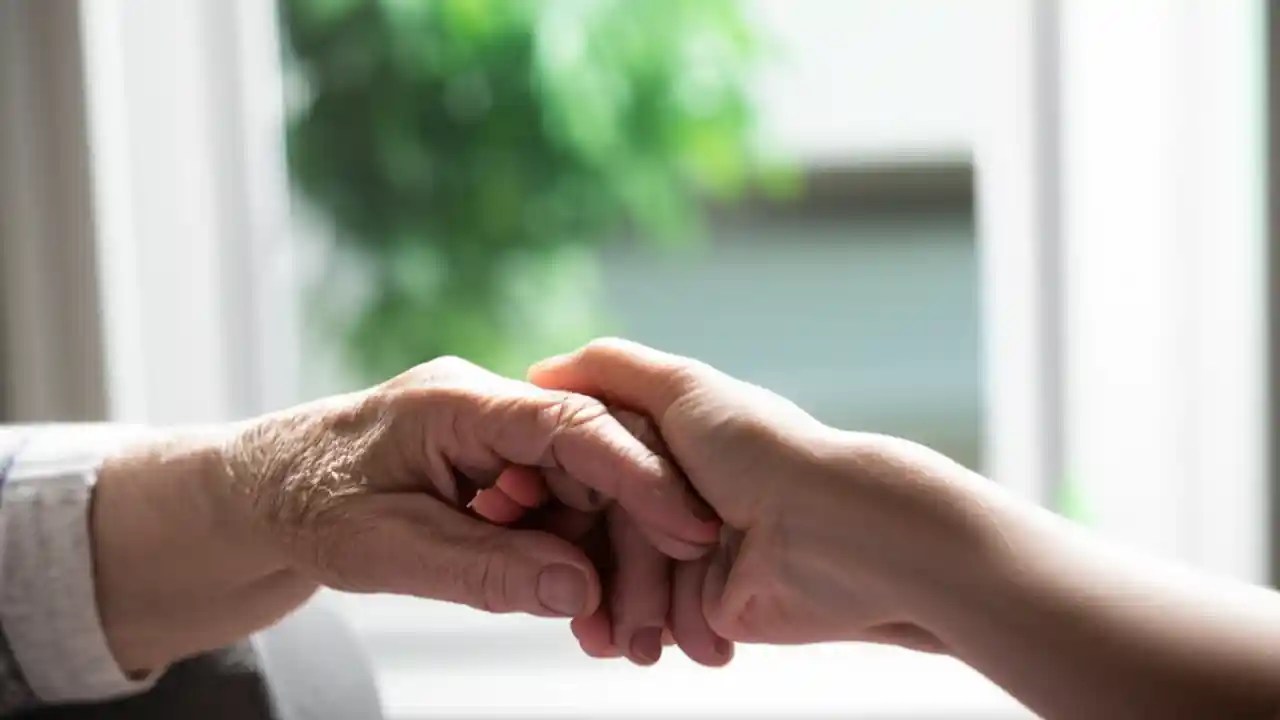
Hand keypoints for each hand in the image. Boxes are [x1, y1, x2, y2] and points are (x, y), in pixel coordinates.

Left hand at [92, 355, 717, 670]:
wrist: (258, 498)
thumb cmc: (304, 505)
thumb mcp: (383, 548)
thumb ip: (484, 568)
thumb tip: (582, 589)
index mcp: (458, 403)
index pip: (571, 424)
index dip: (640, 473)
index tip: (690, 525)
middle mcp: (489, 411)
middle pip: (594, 459)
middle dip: (634, 533)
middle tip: (659, 608)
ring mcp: (496, 440)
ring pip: (585, 491)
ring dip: (605, 558)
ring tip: (616, 630)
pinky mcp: (497, 471)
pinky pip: (557, 511)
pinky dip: (572, 562)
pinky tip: (583, 610)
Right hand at [528, 339, 991, 652]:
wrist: (832, 536)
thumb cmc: (762, 453)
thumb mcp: (683, 390)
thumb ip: (611, 370)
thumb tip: (542, 370)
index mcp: (668, 445)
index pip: (584, 471)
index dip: (546, 494)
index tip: (506, 512)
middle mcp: (678, 496)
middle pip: (599, 536)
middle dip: (579, 567)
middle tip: (555, 584)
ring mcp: (694, 553)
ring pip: (624, 586)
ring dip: (619, 611)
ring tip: (609, 637)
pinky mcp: (712, 605)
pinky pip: (662, 624)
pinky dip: (657, 633)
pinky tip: (648, 643)